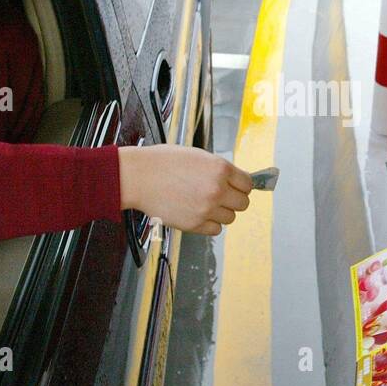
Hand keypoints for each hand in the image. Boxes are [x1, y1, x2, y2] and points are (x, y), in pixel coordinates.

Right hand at [118, 144, 252, 235]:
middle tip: (220, 196)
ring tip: (203, 204)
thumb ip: (218, 169)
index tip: (236, 187)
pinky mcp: (194, 224)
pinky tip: (197, 213)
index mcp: (220, 168)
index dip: (241, 186)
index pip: (248, 184)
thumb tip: (234, 180)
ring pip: (230, 218)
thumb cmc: (163, 162)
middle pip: (243, 203)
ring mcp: (207, 208)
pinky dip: (209, 224)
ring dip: (220, 212)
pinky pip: (215, 229)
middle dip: (233, 200)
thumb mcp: (198, 156)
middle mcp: (217, 189)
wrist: (138, 177)